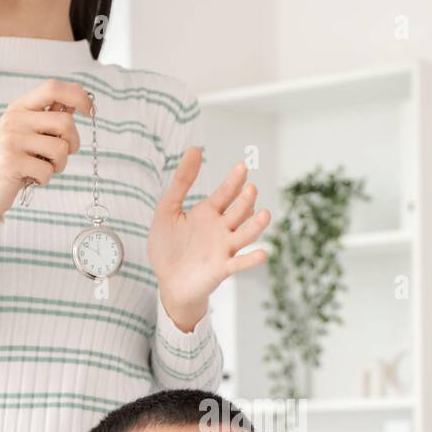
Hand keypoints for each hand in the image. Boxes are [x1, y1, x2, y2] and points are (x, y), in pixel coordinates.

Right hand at [0, 79, 93, 223]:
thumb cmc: (14, 161)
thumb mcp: (29, 134)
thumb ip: (50, 118)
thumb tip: (76, 101)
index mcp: (20, 107)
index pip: (53, 88)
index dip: (77, 96)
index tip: (90, 110)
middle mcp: (14, 118)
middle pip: (65, 122)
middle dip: (73, 143)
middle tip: (61, 156)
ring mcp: (11, 139)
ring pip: (61, 148)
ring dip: (59, 165)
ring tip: (42, 167)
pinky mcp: (11, 161)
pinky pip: (47, 170)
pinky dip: (45, 179)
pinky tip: (31, 177)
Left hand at [147, 151, 271, 329]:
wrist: (167, 282)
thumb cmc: (168, 247)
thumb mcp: (167, 209)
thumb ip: (181, 181)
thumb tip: (195, 149)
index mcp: (208, 213)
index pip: (225, 193)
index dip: (233, 181)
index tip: (242, 167)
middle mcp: (221, 229)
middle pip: (238, 211)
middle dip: (245, 200)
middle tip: (250, 188)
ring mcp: (224, 249)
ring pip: (245, 235)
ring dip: (255, 226)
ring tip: (264, 214)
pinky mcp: (222, 269)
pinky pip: (239, 264)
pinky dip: (251, 260)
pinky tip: (262, 253)